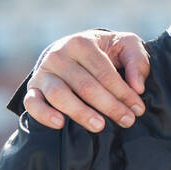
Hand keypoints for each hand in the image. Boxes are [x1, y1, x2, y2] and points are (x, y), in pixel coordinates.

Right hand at [22, 30, 150, 130]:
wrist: (73, 51)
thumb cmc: (105, 51)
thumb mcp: (126, 46)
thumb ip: (137, 61)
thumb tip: (138, 87)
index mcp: (82, 43)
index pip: (104, 73)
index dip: (124, 93)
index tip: (138, 110)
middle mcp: (59, 55)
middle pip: (85, 86)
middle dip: (110, 106)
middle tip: (128, 121)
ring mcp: (43, 72)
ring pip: (59, 95)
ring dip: (81, 113)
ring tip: (100, 126)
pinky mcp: (32, 87)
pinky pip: (32, 103)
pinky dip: (43, 114)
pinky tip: (60, 124)